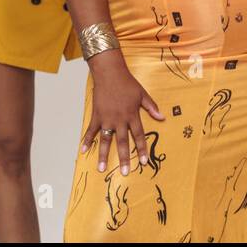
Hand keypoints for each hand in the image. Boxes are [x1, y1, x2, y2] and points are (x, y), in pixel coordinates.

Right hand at [81, 53, 164, 174]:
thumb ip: (151, 108)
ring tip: (102, 169)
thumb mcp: (143, 94)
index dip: (141, 149)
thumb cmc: (128, 84)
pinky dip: (87, 140)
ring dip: (104, 155)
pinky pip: (91, 131)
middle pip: (122, 142)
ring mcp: (106, 119)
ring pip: (106, 140)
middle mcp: (119, 119)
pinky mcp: (96, 116)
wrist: (110, 74)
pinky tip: (83, 151)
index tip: (143, 162)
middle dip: (124, 158)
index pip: (138, 136)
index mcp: (132, 115)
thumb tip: (162, 118)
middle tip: (126, 172)